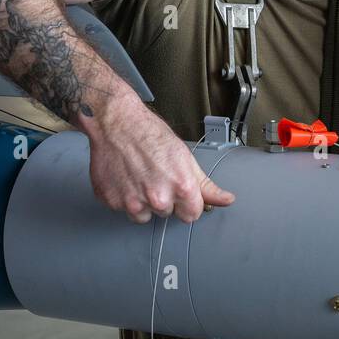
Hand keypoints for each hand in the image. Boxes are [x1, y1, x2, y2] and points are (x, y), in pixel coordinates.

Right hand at [86, 95, 234, 223]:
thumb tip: (226, 199)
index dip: (187, 203)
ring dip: (143, 202)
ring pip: (144, 215)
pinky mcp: (112, 201)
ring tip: (141, 177)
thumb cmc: (150, 135)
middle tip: (157, 177)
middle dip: (164, 199)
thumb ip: (206, 185)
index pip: (192, 215)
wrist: (118, 123)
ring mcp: (133, 202)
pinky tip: (126, 178)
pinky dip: (124, 197)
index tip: (181, 193)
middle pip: (167, 214)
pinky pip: (123, 209)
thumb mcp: (186, 158)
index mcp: (181, 188)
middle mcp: (158, 199)